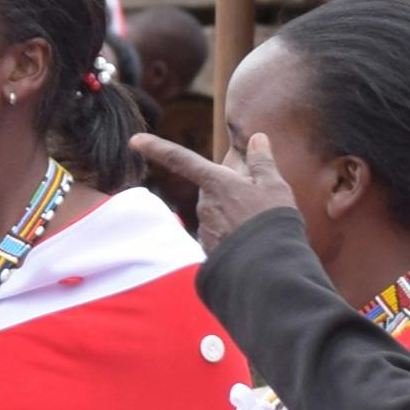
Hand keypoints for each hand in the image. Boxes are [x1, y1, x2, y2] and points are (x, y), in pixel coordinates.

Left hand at [130, 129, 294, 252]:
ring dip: (233, 215)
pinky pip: (219, 235)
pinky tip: (251, 244)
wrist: (268, 271)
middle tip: (261, 201)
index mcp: (216, 183)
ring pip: (217, 213)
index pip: (180, 159)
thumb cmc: (272, 223)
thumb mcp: (275, 186)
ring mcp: (205, 230)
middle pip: (212, 189)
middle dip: (230, 191)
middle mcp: (204, 205)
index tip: (134, 141)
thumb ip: (262, 161)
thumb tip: (256, 138)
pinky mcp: (209, 251)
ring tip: (260, 227)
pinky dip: (232, 236)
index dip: (156, 147)